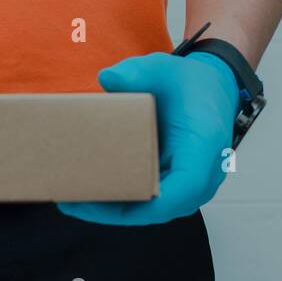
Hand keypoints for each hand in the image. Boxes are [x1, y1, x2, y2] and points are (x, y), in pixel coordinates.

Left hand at [58, 51, 238, 224]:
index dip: (147, 203)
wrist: (211, 91)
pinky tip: (86, 196)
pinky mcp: (174, 188)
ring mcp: (189, 187)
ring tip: (70, 201)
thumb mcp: (163, 69)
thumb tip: (106, 79)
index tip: (105, 202)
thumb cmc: (189, 84)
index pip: (184, 188)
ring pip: (149, 210)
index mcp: (204, 148)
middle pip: (157, 208)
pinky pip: (146, 204)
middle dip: (111, 211)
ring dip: (110, 211)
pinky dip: (117, 203)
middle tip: (70, 201)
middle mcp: (203, 176)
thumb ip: (136, 71)